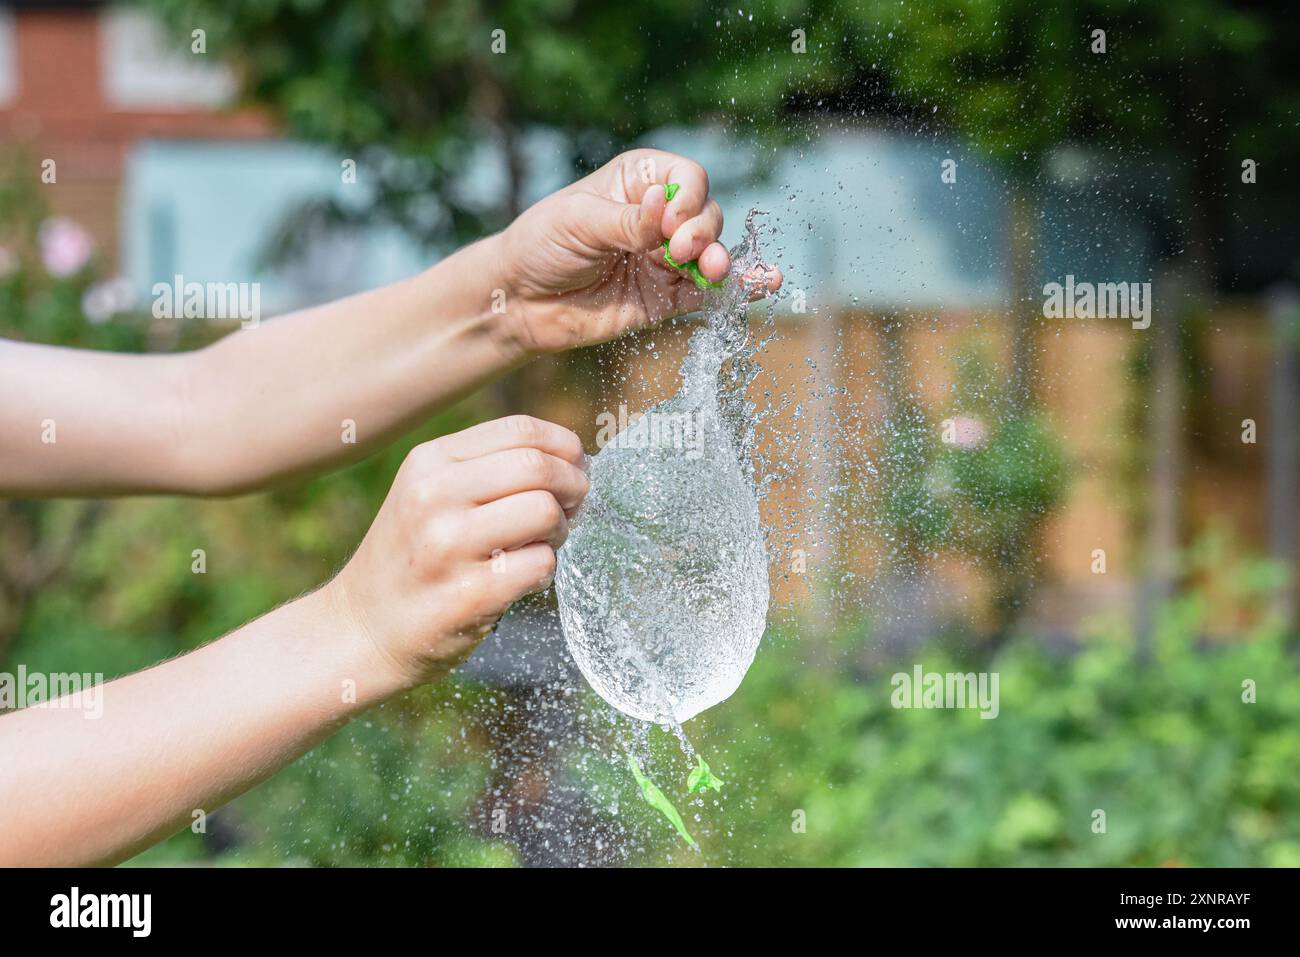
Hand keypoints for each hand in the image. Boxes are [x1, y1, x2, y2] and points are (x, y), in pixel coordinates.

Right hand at [326, 415, 587, 686]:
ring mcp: (449, 545)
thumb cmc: (413, 556)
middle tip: (571, 508)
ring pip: (545, 511)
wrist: (363, 629)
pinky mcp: (470, 593)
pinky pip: (541, 562)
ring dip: (560, 528)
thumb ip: (487, 467)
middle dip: (573, 486)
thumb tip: (572, 456)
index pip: (521, 429)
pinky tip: (522, 575)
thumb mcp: (428, 492)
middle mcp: (434, 496)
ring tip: (542, 542)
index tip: (574, 469)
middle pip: (539, 467)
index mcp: (429, 461)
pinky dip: (545, 568)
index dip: (564, 447)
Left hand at [496, 148, 782, 354]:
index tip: (670, 224)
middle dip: (701, 232)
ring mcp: (666, 258)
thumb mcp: (578, 223)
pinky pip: (708, 292)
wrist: (521, 301)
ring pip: (712, 253)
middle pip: (707, 215)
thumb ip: (627, 222)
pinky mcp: (667, 297)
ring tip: (715, 270)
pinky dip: (737, 288)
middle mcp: (661, 217)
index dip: (689, 200)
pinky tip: (765, 283)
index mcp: (641, 181)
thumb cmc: (542, 245)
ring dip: (721, 260)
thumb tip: (665, 203)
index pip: (688, 178)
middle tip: (678, 251)